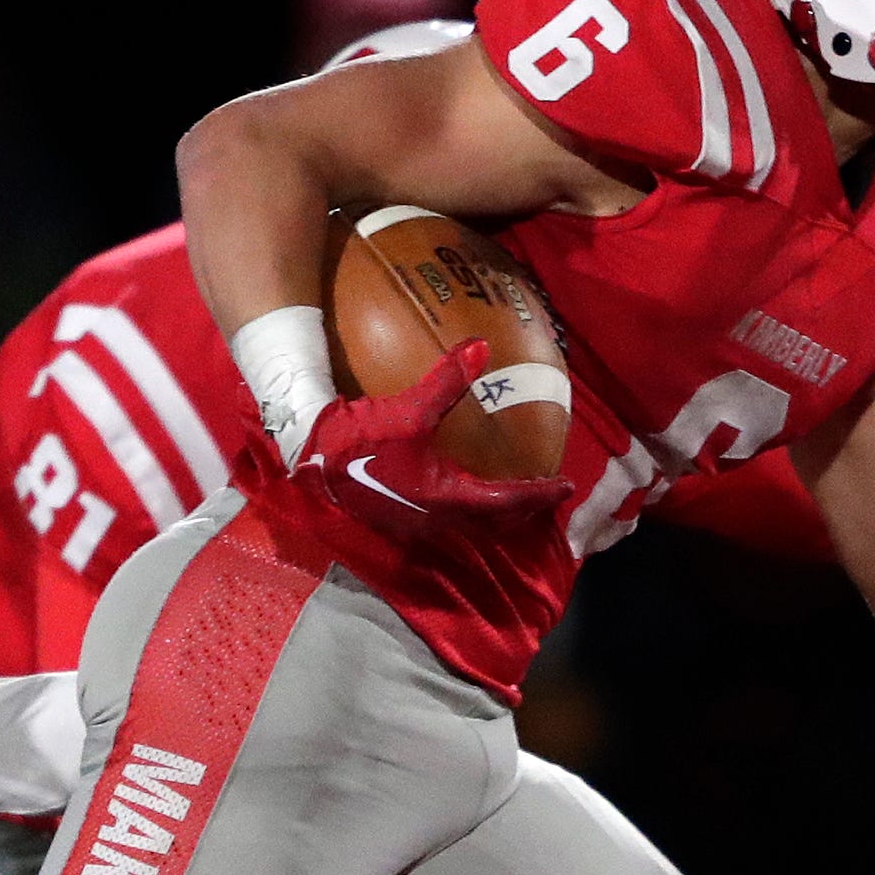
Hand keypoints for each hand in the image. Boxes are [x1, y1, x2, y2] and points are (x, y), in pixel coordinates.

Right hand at [295, 340, 565, 545]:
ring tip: (510, 499)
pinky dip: (468, 513)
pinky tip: (462, 495)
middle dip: (521, 511)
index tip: (564, 487)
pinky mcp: (398, 520)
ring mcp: (416, 526)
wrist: (309, 459)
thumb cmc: (360, 440)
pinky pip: (448, 524)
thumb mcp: (407, 410)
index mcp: (448, 497)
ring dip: (494, 515)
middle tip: (543, 496)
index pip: (508, 501)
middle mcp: (437, 521)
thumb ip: (447, 381)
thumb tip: (481, 347)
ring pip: (470, 527)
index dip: (539, 494)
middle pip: (493, 523)